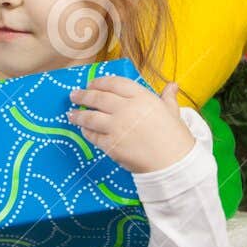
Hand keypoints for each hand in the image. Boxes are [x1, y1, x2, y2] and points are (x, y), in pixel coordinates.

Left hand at [67, 76, 193, 174]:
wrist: (175, 164)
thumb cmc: (175, 137)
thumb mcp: (173, 113)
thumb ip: (167, 98)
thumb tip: (172, 85)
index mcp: (142, 97)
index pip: (115, 83)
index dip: (100, 82)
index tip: (91, 84)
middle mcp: (127, 109)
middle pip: (98, 97)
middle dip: (83, 95)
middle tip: (73, 95)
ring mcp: (117, 127)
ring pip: (91, 117)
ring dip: (78, 114)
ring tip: (71, 114)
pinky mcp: (111, 144)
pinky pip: (93, 136)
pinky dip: (86, 132)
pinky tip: (83, 130)